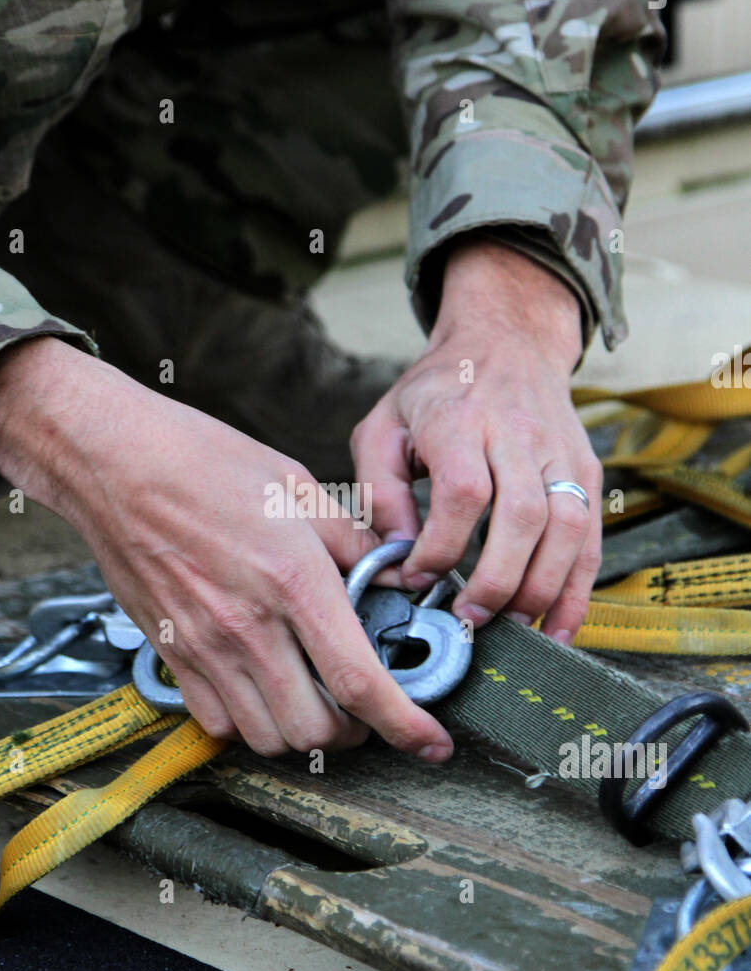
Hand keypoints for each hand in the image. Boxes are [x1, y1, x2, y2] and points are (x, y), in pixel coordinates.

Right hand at [0, 338, 454, 759]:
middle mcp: (249, 626)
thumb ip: (354, 544)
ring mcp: (204, 647)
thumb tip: (393, 579)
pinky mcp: (171, 654)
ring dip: (303, 732)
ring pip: (267, 738)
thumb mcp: (299, 487)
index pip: (359, 681)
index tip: (431, 744)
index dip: (405, 726)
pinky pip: (217, 723)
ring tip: (316, 701)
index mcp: (294, 581)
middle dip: (355, 731)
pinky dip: (250, 725)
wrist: (114, 462)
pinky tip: (262, 692)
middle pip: (316, 729)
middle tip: (365, 706)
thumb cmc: (202, 461)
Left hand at [350, 238, 602, 641]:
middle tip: (467, 618)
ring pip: (568, 527)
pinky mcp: (587, 471)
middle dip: (496, 579)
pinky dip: (578, 591)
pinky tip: (556, 629)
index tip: (418, 578)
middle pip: (522, 514)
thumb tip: (395, 556)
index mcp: (459, 419)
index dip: (441, 546)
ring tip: (508, 628)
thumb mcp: (383, 426)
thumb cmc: (436, 394)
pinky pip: (592, 538)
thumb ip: (378, 491)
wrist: (506, 342)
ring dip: (541, 588)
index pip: (463, 492)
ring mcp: (561, 452)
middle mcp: (518, 434)